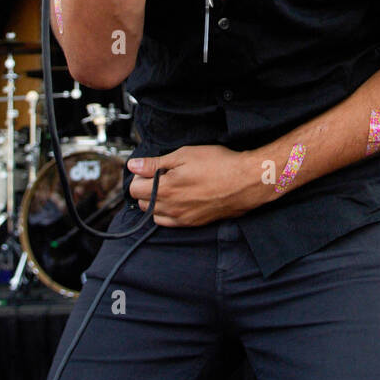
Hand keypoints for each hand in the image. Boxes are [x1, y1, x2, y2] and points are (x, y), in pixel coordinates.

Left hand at [126, 146, 259, 225]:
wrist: (246, 181)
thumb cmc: (219, 165)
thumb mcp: (184, 155)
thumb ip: (155, 163)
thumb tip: (133, 166)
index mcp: (165, 189)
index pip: (134, 189)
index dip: (140, 175)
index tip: (150, 168)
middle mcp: (171, 208)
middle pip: (142, 202)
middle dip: (146, 188)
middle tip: (161, 175)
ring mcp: (182, 218)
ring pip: (154, 214)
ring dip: (156, 201)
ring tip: (171, 187)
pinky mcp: (193, 223)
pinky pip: (168, 223)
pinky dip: (167, 212)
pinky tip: (179, 199)